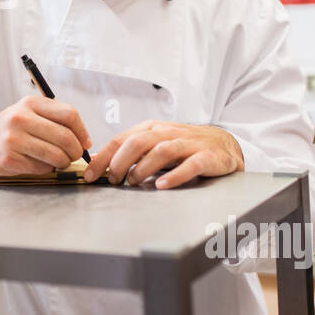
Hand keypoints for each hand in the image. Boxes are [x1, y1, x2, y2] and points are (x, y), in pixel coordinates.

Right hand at [0, 95, 92, 180]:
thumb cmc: (7, 131)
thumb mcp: (26, 114)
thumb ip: (52, 120)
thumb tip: (84, 139)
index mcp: (29, 104)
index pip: (69, 114)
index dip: (83, 132)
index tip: (85, 143)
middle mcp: (20, 118)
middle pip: (65, 137)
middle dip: (76, 151)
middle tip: (74, 156)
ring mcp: (13, 139)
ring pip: (56, 155)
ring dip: (62, 163)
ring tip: (58, 162)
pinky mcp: (8, 158)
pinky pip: (41, 168)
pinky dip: (45, 170)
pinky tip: (37, 164)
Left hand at [83, 121, 243, 189]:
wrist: (224, 145)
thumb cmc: (184, 146)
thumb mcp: (155, 144)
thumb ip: (130, 151)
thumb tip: (100, 162)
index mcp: (152, 129)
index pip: (121, 139)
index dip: (103, 157)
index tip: (90, 175)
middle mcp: (168, 133)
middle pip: (138, 142)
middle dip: (120, 161)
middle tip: (112, 179)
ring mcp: (188, 144)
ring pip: (161, 151)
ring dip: (143, 168)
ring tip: (133, 182)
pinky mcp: (207, 157)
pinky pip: (190, 165)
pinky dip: (174, 175)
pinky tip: (162, 185)